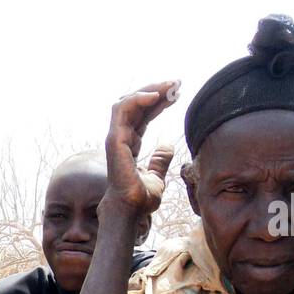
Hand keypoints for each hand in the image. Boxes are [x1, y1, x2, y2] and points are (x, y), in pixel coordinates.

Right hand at [102, 81, 177, 216]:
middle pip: (135, 104)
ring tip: (169, 86)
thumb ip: (161, 159)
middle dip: (156, 90)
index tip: (177, 94)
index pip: (143, 115)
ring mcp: (116, 137)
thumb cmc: (140, 198)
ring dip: (148, 90)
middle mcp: (121, 137)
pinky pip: (123, 111)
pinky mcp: (115, 139)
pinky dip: (138, 99)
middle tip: (176, 83)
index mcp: (129, 144)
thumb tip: (167, 145)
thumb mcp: (157, 175)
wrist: (131, 209)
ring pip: (127, 102)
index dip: (159, 102)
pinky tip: (156, 96)